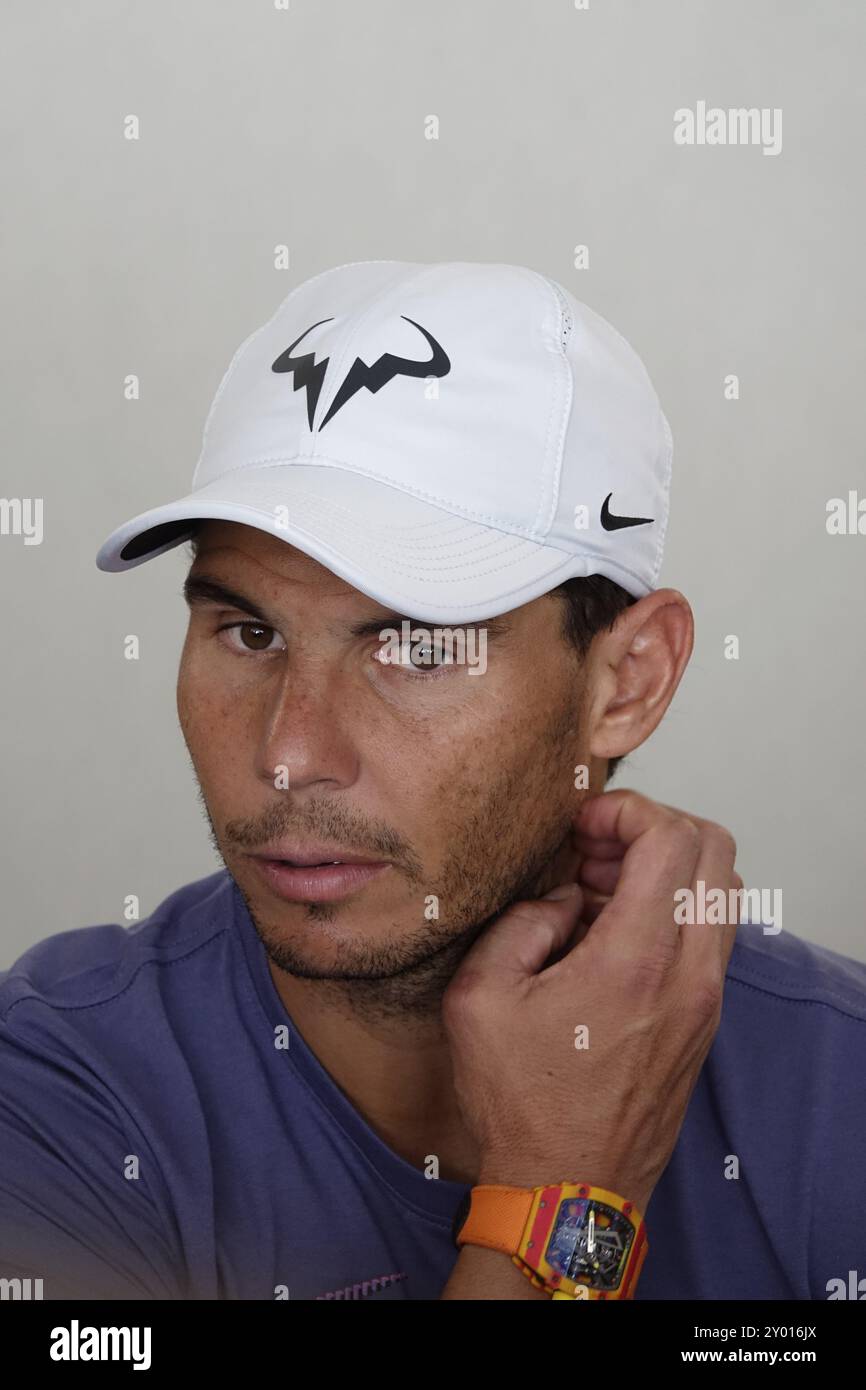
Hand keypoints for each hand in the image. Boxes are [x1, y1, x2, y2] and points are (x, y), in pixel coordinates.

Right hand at [441, 789, 741, 1216]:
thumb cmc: (522, 1102)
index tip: (582, 826)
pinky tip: (610, 939)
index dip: (626, 809)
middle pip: (715, 851)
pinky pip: (709, 936)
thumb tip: (561, 901)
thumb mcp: (480, 997)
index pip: (673, 838)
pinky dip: (672, 912)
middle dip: (654, 828)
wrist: (569, 1189)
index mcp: (636, 959)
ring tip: (597, 894)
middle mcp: (688, 974)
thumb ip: (520, 923)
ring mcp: (705, 1000)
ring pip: (720, 892)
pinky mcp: (704, 1022)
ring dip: (666, 872)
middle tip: (593, 850)